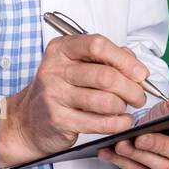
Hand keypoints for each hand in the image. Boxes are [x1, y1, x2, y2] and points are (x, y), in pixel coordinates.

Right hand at [0, 33, 148, 167]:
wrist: (28, 120)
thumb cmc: (59, 89)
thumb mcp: (76, 65)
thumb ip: (106, 58)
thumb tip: (136, 66)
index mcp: (61, 49)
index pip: (97, 46)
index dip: (124, 60)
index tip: (140, 73)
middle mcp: (55, 70)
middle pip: (106, 76)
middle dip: (131, 88)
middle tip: (139, 95)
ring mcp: (55, 95)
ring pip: (105, 101)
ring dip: (124, 106)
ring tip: (125, 107)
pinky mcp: (59, 120)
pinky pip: (100, 123)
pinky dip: (118, 123)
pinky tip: (122, 120)